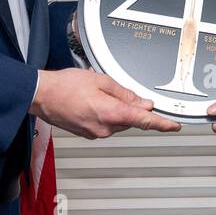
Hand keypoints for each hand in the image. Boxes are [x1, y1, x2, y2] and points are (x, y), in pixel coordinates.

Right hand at [29, 68, 180, 137]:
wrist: (40, 95)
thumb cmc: (65, 86)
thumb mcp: (101, 81)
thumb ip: (125, 93)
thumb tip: (143, 103)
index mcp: (112, 114)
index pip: (145, 121)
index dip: (163, 124)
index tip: (174, 126)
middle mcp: (105, 128)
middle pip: (131, 119)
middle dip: (130, 107)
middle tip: (114, 90)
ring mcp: (96, 133)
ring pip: (118, 122)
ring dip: (115, 109)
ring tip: (96, 94)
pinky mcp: (88, 133)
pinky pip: (105, 124)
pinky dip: (105, 113)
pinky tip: (91, 101)